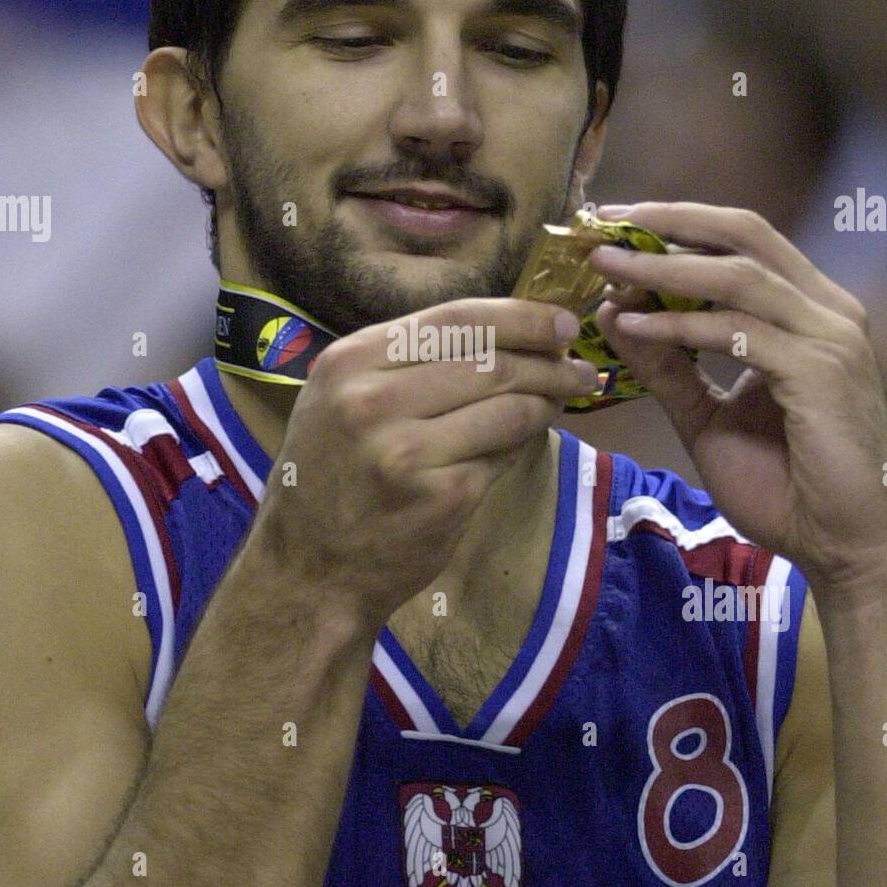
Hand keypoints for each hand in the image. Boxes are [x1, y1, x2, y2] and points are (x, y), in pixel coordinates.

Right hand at [254, 299, 596, 623]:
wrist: (308, 569)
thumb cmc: (331, 477)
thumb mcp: (341, 399)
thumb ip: (406, 362)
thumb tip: (508, 333)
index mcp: (349, 362)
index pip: (456, 319)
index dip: (521, 316)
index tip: (562, 323)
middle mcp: (373, 400)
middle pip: (489, 360)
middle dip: (549, 361)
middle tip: (579, 368)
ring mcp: (407, 451)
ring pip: (507, 406)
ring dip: (547, 400)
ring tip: (562, 399)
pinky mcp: (442, 497)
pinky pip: (503, 454)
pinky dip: (522, 443)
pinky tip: (527, 440)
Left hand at [588, 202, 886, 589]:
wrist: (844, 546)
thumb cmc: (788, 485)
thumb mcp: (708, 417)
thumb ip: (668, 367)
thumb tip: (616, 313)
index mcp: (808, 312)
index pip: (743, 243)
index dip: (680, 224)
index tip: (615, 224)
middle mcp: (826, 311)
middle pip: (744, 236)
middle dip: (669, 223)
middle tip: (603, 224)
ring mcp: (828, 337)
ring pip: (736, 277)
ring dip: (663, 267)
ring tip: (606, 265)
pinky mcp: (819, 372)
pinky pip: (736, 333)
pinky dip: (679, 326)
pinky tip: (634, 325)